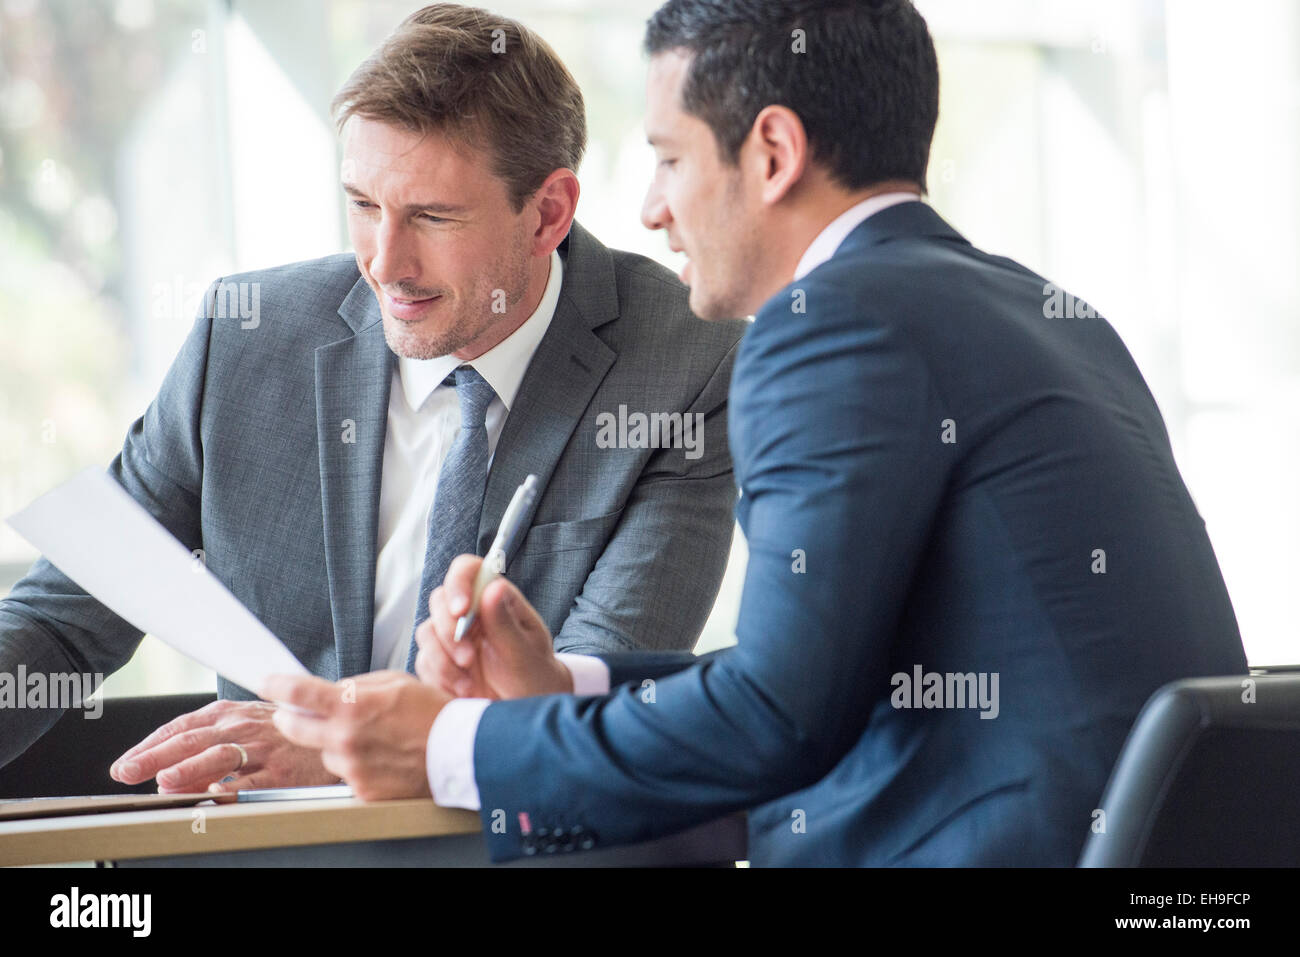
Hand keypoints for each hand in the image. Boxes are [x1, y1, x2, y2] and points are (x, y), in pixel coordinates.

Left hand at [109, 699, 341, 793]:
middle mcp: (242, 727)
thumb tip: (165, 773)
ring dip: (189, 768)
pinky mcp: (280, 772)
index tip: (124, 763)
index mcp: (229, 713)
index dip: (149, 745)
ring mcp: (262, 749)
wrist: (334, 731)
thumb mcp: (244, 725)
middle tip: (126, 771)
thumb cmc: (283, 732)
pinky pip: (250, 782)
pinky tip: (208, 796)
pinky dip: (228, 789)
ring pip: (220, 755)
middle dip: (155, 755)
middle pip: (192, 738)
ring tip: (163, 780)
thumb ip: (206, 744)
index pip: (180, 726)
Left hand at [262, 671, 446, 800]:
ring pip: (324, 752)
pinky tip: (380, 756)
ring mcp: (351, 767)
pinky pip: (345, 774)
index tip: (267, 682)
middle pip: (293, 727)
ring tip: (368, 738)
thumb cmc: (432, 713)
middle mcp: (345, 738)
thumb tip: (332, 690)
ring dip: (333, 743)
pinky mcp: (361, 790)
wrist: (459, 751)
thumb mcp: (395, 681)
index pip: (297, 692)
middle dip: (290, 717)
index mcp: (352, 705)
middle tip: (295, 712)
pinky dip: (356, 764)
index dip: (275, 685)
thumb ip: (357, 685)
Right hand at [414, 554, 572, 699]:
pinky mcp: (439, 660)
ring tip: (469, 683)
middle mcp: (471, 612)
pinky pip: (423, 660)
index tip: (461, 610)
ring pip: (427, 632)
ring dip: (443, 658)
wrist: (524, 712)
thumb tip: (493, 586)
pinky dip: (440, 677)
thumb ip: (505, 622)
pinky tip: (463, 690)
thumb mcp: (524, 652)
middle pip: (440, 600)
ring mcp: (452, 636)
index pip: (468, 570)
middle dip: (448, 630)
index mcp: (495, 599)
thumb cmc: (533, 676)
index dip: (458, 583)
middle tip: (468, 658)